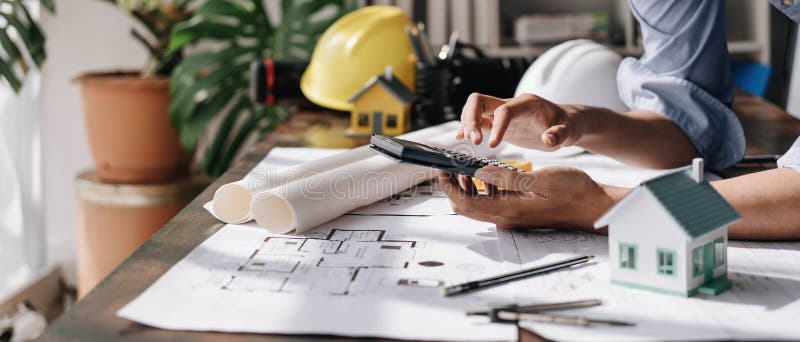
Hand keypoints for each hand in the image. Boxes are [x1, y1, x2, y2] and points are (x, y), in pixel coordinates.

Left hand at [437, 166, 626, 229]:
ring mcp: (511, 216)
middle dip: (452, 185)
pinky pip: (491, 202)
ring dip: (467, 186)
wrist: (594, 206)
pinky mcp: (518, 212)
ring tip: (467, 165)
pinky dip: (483, 188)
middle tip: (449, 165)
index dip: (448, 186)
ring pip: (477, 204)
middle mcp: (506, 217)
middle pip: (465, 206)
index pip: (464, 202)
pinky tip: (490, 173)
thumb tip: (481, 171)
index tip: (441, 168)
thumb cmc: (574, 191)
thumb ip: (510, 177)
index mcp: (508, 209)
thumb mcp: (542, 179)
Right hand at [457, 93, 584, 149]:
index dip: (496, 127)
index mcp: (527, 104)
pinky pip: (478, 120)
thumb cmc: (568, 126)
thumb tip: (548, 139)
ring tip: (469, 143)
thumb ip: (560, 135)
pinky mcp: (498, 122)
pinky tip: (460, 138)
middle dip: (470, 119)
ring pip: (474, 108)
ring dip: (467, 124)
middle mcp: (511, 104)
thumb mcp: (569, 132)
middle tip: (473, 141)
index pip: (504, 110)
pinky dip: (467, 128)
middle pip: (479, 101)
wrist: (566, 123)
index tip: (491, 146)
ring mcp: (502, 112)